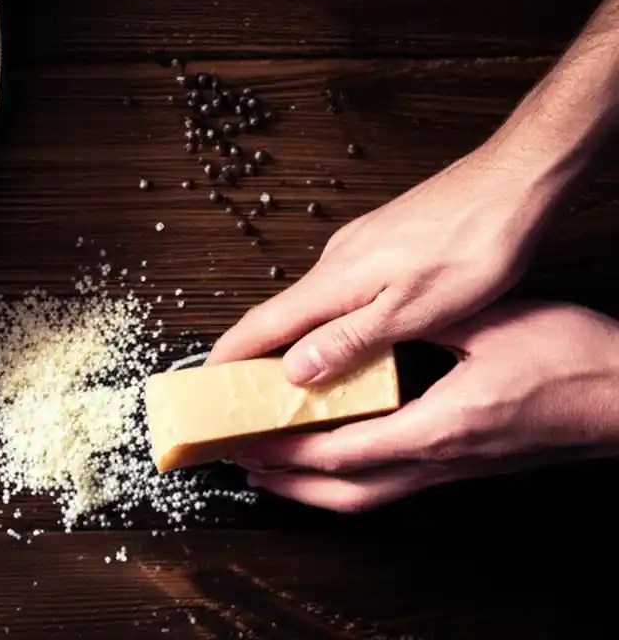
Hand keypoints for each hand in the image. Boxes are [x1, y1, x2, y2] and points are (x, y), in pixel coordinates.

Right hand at [206, 146, 564, 384]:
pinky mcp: (380, 243)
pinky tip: (347, 338)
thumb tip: (294, 370)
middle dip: (258, 359)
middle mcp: (336, 260)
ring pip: (312, 303)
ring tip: (296, 381)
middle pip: (281, 316)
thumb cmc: (475, 242)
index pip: (263, 325)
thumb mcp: (413, 311)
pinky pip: (338, 289)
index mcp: (335, 280)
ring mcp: (357, 248)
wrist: (514, 181)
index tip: (205, 383)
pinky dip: (328, 320)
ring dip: (297, 341)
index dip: (230, 357)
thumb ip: (349, 342)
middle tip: (249, 398)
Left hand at [235, 301, 618, 512]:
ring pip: (368, 497)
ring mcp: (454, 471)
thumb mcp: (494, 323)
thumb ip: (424, 323)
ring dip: (313, 488)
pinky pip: (393, 484)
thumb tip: (362, 324)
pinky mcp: (465, 467)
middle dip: (285, 482)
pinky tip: (335, 459)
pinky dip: (349, 478)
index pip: (342, 452)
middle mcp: (441, 460)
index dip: (286, 451)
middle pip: (344, 491)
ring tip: (271, 469)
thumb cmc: (578, 362)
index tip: (245, 443)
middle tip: (239, 464)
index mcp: (440, 428)